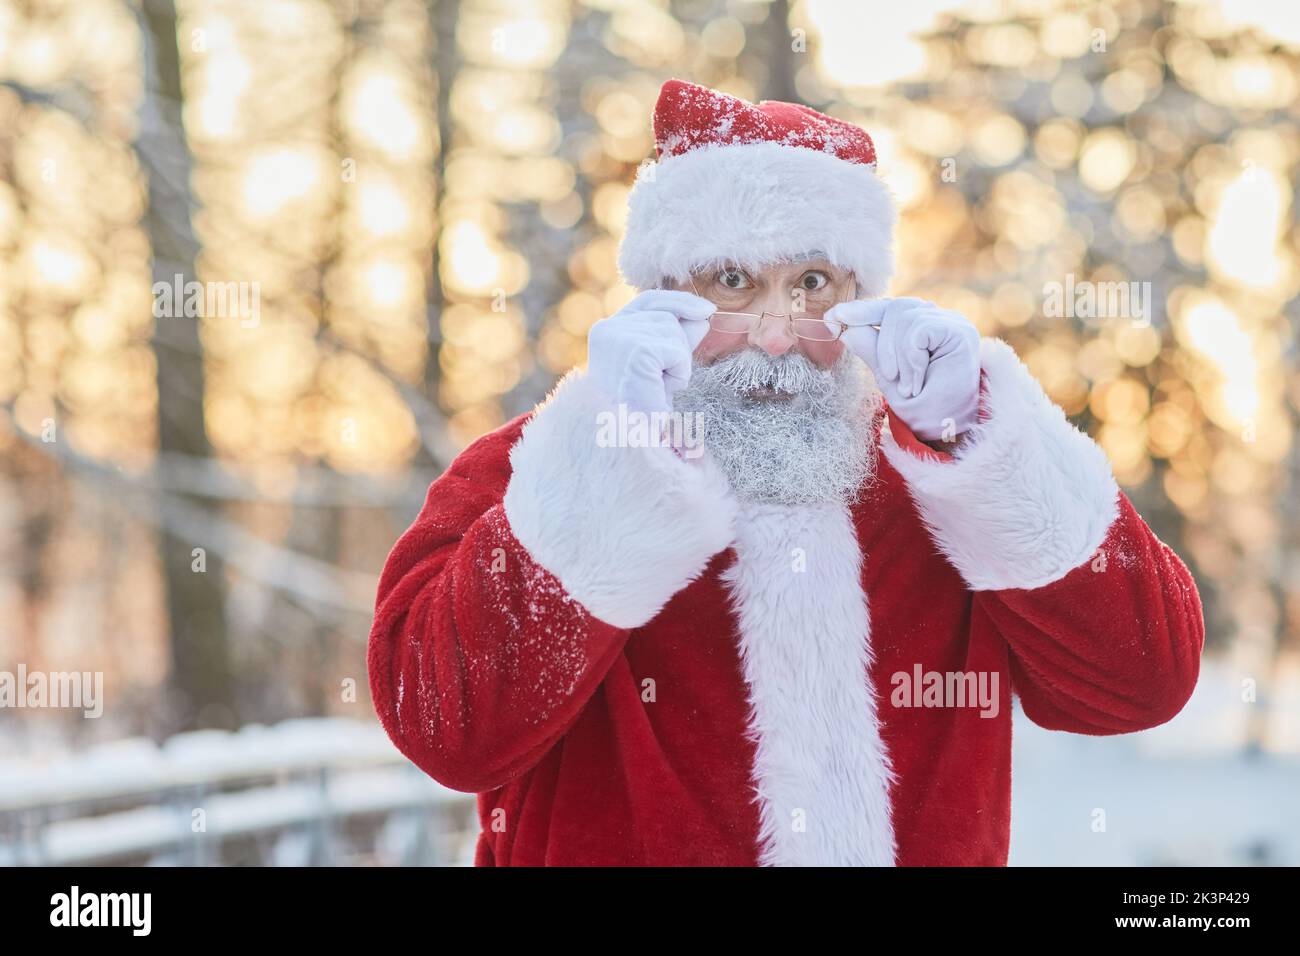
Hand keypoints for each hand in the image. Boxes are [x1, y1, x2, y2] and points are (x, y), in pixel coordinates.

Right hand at [587, 290, 714, 414]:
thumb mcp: (656, 369)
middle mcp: (607, 328)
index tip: (707, 310)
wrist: (624, 442)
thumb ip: (675, 340)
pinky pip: (677, 352)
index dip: (679, 303)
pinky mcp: (638, 351)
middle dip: (678, 346)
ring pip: (675, 333)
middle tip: (660, 381)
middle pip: (666, 316)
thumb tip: (703, 317)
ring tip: (655, 388)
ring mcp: (620, 337)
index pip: (648, 301)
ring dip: (677, 364)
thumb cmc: (635, 412)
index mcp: (605, 331)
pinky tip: (660, 391)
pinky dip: (678, 373)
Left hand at [825, 297, 980, 441]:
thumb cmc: (922, 406)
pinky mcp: (959, 330)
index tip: (831, 317)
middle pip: (893, 307)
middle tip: (890, 376)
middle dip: (882, 344)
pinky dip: (911, 359)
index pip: (886, 308)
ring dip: (897, 356)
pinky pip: (918, 330)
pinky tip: (918, 379)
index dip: (859, 310)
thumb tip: (846, 329)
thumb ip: (872, 352)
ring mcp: (950, 321)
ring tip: (908, 385)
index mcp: (919, 327)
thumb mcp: (888, 378)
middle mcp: (936, 319)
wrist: (949, 429)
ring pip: (904, 317)